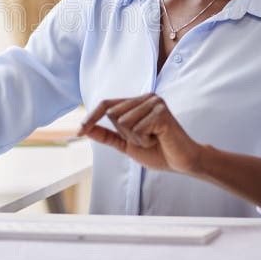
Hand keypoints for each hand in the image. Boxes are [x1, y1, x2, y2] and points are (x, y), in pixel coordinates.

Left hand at [77, 93, 204, 173]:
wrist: (182, 162)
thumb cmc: (158, 151)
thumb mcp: (126, 144)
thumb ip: (107, 135)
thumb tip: (85, 129)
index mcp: (136, 102)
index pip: (106, 104)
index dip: (91, 117)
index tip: (78, 132)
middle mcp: (146, 97)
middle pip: (113, 114)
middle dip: (124, 134)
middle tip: (145, 139)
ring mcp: (154, 102)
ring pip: (123, 122)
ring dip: (136, 139)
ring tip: (153, 139)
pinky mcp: (161, 112)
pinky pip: (137, 129)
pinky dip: (145, 140)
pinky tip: (159, 139)